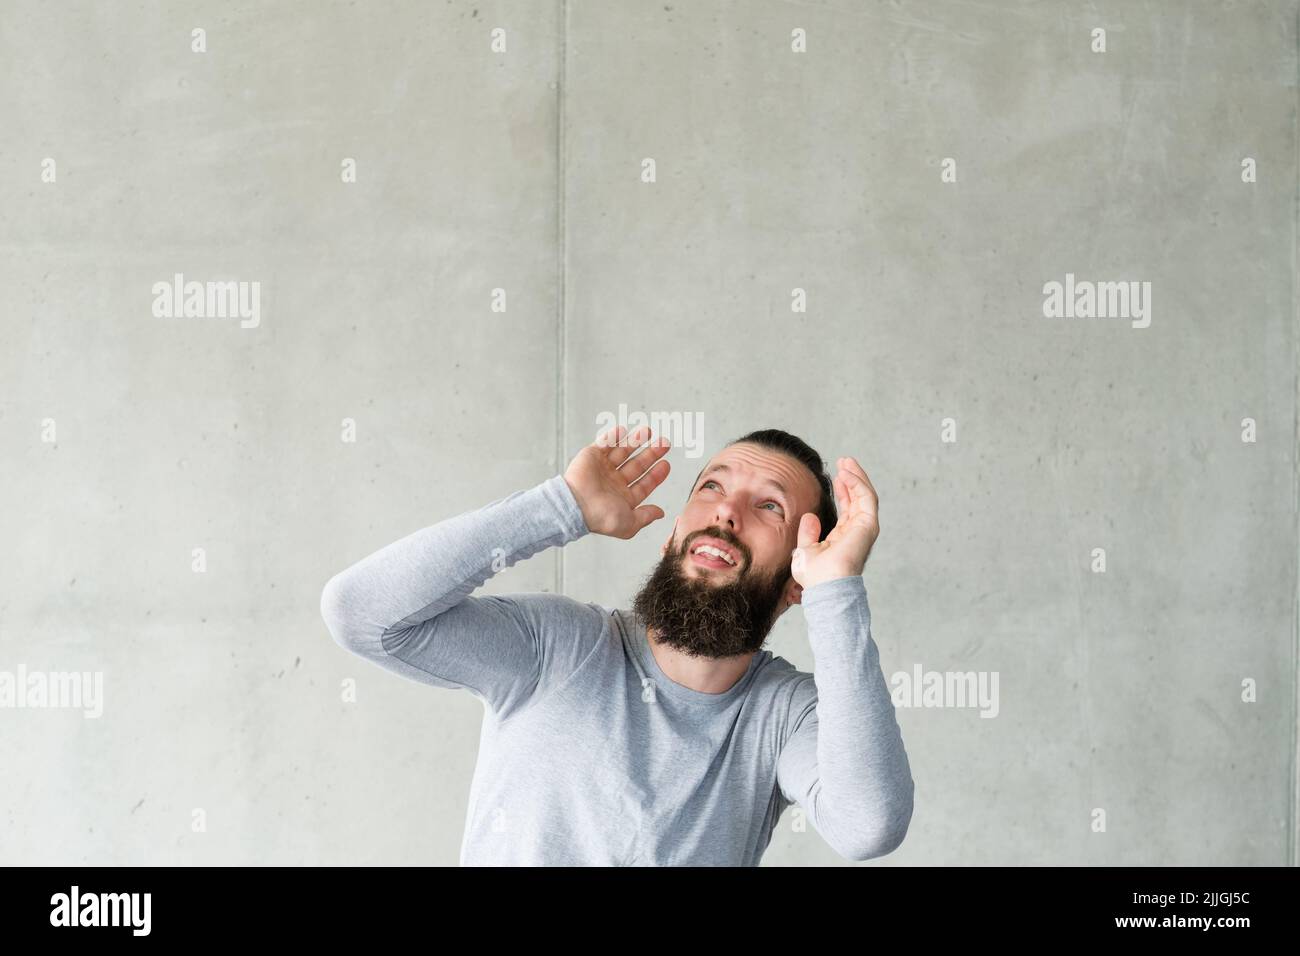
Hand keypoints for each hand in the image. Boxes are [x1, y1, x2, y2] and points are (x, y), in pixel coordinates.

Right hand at [563, 424, 670, 538]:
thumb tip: (661, 513)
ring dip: (636, 441)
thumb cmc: (600, 517)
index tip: (666, 464)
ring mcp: (603, 468)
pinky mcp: (591, 455)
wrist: (576, 505)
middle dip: (651, 454)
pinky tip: (624, 430)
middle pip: (637, 465)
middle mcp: (614, 482)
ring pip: (623, 452)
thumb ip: (646, 517)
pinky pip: (605, 443)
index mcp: (623, 497)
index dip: (656, 474)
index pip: (644, 484)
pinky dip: (614, 436)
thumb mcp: (630, 524)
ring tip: (647, 431)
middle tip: (664, 443)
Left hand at [790, 456, 879, 588]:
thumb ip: (808, 533)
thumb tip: (810, 516)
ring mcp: (864, 529)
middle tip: (844, 461)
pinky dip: (858, 484)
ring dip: (857, 477)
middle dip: (852, 478)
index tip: (837, 475)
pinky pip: (866, 499)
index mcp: (844, 537)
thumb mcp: (805, 550)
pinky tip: (847, 473)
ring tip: (847, 462)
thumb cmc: (815, 576)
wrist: (825, 586)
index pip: (848, 508)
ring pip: (866, 496)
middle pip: (859, 498)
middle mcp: (857, 531)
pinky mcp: (868, 526)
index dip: (843, 490)